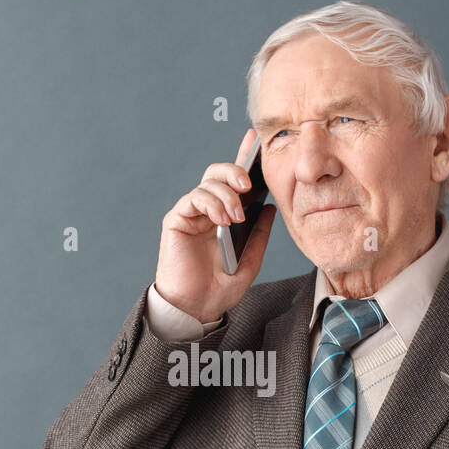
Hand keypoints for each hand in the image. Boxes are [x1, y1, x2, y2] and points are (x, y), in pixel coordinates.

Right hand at [155, 127, 277, 323]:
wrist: (196, 309)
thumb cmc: (218, 290)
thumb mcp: (249, 263)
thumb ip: (259, 236)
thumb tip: (271, 208)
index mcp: (225, 217)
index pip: (233, 182)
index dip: (242, 158)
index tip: (254, 139)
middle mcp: (207, 211)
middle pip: (218, 173)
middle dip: (235, 171)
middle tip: (248, 186)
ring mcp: (191, 214)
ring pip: (208, 183)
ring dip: (226, 195)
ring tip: (235, 217)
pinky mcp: (177, 220)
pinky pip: (194, 197)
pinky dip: (210, 203)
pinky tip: (221, 219)